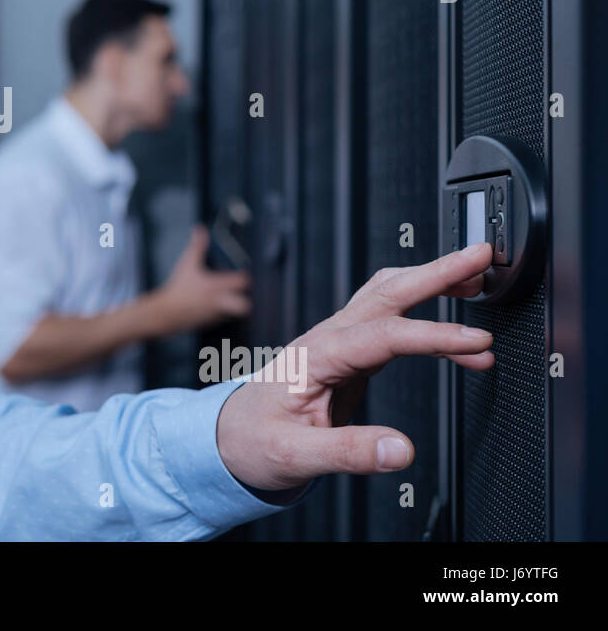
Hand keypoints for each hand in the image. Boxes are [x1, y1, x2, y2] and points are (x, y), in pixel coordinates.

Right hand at [147, 224, 250, 334]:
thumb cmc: (178, 287)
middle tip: (242, 291)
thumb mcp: (187, 263)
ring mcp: (217, 314)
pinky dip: (225, 312)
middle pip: (244, 305)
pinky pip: (225, 318)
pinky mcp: (212, 322)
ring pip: (236, 313)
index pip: (241, 282)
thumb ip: (197, 245)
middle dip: (246, 298)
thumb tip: (200, 229)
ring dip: (236, 305)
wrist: (166, 312)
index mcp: (216, 286)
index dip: (244, 277)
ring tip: (231, 297)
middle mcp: (220, 301)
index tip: (243, 273)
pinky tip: (217, 306)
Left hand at [215, 243, 494, 491]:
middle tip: (481, 256)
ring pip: (388, 296)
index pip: (383, 334)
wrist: (230, 436)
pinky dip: (430, 322)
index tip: (476, 342)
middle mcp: (327, 338)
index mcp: (314, 356)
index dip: (433, 335)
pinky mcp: (349, 353)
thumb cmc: (252, 440)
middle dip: (436, 271)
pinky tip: (462, 340)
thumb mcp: (293, 455)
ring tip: (482, 282)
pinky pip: (394, 324)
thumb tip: (401, 451)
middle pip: (386, 291)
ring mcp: (338, 341)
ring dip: (433, 284)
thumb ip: (348, 453)